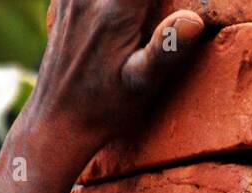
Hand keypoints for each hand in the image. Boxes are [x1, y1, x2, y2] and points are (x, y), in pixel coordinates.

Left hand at [0, 0, 205, 192]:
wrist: (57, 121)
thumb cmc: (105, 109)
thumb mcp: (142, 86)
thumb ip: (166, 51)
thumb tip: (194, 21)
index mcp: (115, 11)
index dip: (170, 0)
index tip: (180, 12)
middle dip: (152, 4)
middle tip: (149, 38)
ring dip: (137, 6)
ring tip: (142, 27)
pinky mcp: (65, 0)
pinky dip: (117, 6)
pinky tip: (123, 22)